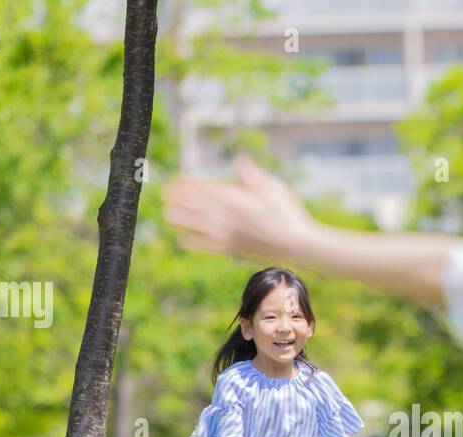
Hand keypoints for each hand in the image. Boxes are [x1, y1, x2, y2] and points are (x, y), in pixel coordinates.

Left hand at [165, 154, 315, 257]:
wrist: (297, 244)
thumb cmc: (288, 213)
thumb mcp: (273, 187)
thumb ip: (252, 175)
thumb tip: (240, 160)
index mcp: (235, 199)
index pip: (205, 189)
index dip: (189, 185)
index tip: (177, 181)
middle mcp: (227, 217)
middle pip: (195, 206)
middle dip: (179, 200)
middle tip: (165, 195)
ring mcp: (227, 235)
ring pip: (196, 226)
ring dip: (181, 220)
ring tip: (168, 215)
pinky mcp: (231, 250)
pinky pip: (206, 247)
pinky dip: (193, 244)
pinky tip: (183, 241)